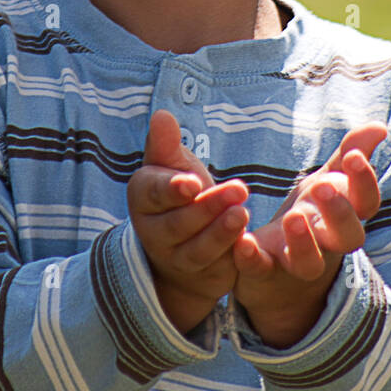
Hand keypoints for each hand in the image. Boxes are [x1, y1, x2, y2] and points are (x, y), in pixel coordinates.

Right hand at [128, 109, 250, 335]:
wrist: (186, 237)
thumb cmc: (180, 192)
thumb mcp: (172, 165)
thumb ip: (166, 144)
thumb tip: (162, 115)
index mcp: (143, 198)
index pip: (152, 193)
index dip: (171, 189)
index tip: (191, 183)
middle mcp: (153, 232)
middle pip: (178, 222)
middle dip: (208, 207)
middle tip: (239, 189)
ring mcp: (175, 258)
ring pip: (196, 249)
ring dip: (220, 232)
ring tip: (243, 212)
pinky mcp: (200, 275)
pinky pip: (214, 267)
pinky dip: (229, 253)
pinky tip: (247, 238)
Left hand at [231, 122, 385, 348]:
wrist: (279, 279)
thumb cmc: (311, 219)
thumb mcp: (327, 182)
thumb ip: (350, 154)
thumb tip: (380, 126)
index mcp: (343, 218)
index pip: (366, 203)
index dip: (365, 182)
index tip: (354, 156)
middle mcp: (326, 244)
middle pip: (348, 237)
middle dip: (339, 213)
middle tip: (323, 187)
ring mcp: (295, 262)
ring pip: (308, 263)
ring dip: (303, 242)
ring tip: (292, 218)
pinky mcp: (262, 273)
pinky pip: (259, 268)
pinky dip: (251, 257)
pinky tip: (243, 241)